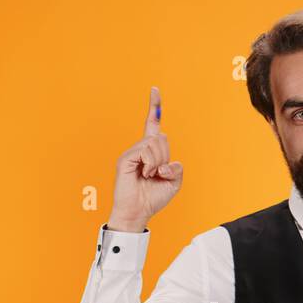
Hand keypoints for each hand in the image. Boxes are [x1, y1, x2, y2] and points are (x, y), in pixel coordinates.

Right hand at [107, 86, 183, 232]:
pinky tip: (144, 174)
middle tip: (157, 173)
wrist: (138, 212)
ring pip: (155, 144)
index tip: (155, 90)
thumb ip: (177, 168)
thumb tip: (166, 161)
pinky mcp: (125, 158)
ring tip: (150, 175)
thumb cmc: (153, 198)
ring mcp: (132, 152)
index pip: (153, 125)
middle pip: (162, 137)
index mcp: (151, 152)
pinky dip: (151, 164)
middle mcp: (140, 149)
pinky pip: (146, 151)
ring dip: (159, 162)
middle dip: (166, 157)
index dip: (155, 107)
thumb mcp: (174, 182)